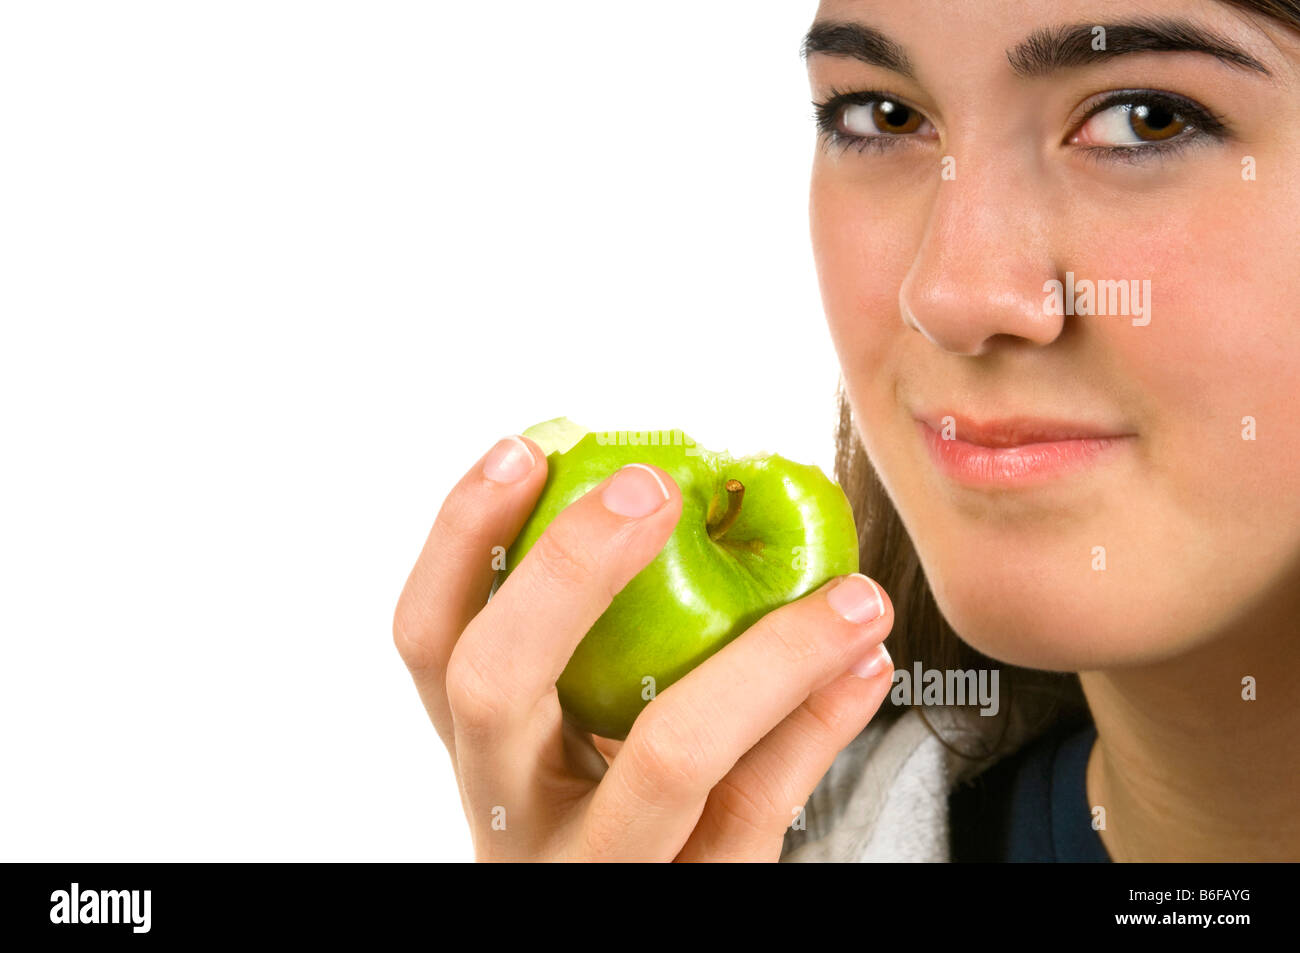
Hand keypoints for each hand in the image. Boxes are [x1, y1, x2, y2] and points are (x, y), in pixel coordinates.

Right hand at [393, 434, 894, 860]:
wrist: (646, 928)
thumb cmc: (622, 809)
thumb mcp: (582, 740)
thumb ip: (601, 645)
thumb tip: (673, 491)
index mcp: (481, 748)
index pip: (429, 638)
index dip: (463, 537)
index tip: (528, 449)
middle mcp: (511, 812)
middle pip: (492, 685)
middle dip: (566, 568)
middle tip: (654, 486)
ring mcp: (598, 867)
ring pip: (668, 757)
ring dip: (772, 657)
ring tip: (852, 596)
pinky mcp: (693, 899)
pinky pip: (758, 811)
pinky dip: (820, 727)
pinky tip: (862, 668)